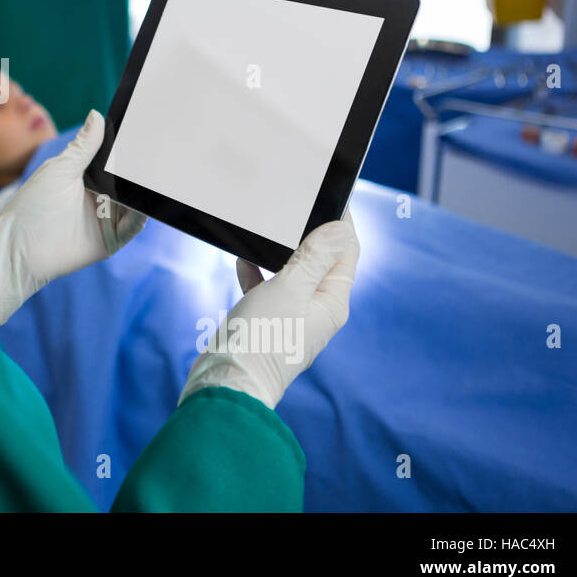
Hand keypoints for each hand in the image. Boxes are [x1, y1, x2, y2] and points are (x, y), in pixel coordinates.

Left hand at [0, 110, 145, 326]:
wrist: (19, 246)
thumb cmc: (32, 205)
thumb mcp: (61, 169)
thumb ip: (83, 147)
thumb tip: (97, 115)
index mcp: (89, 177)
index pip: (116, 161)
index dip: (129, 150)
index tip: (144, 131)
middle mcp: (101, 197)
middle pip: (130, 182)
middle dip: (142, 170)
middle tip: (158, 153)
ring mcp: (107, 219)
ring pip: (136, 203)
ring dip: (145, 191)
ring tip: (157, 176)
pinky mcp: (111, 240)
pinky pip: (133, 226)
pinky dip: (141, 215)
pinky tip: (145, 203)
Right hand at [178, 215, 359, 408]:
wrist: (229, 381)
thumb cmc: (262, 339)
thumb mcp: (290, 288)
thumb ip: (315, 256)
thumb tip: (339, 228)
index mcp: (332, 302)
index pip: (346, 253)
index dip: (342, 223)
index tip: (332, 196)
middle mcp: (317, 310)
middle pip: (320, 261)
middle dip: (308, 234)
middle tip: (294, 208)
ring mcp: (292, 317)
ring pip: (292, 273)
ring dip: (280, 252)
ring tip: (267, 231)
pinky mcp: (267, 322)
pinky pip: (267, 289)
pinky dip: (258, 272)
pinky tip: (243, 261)